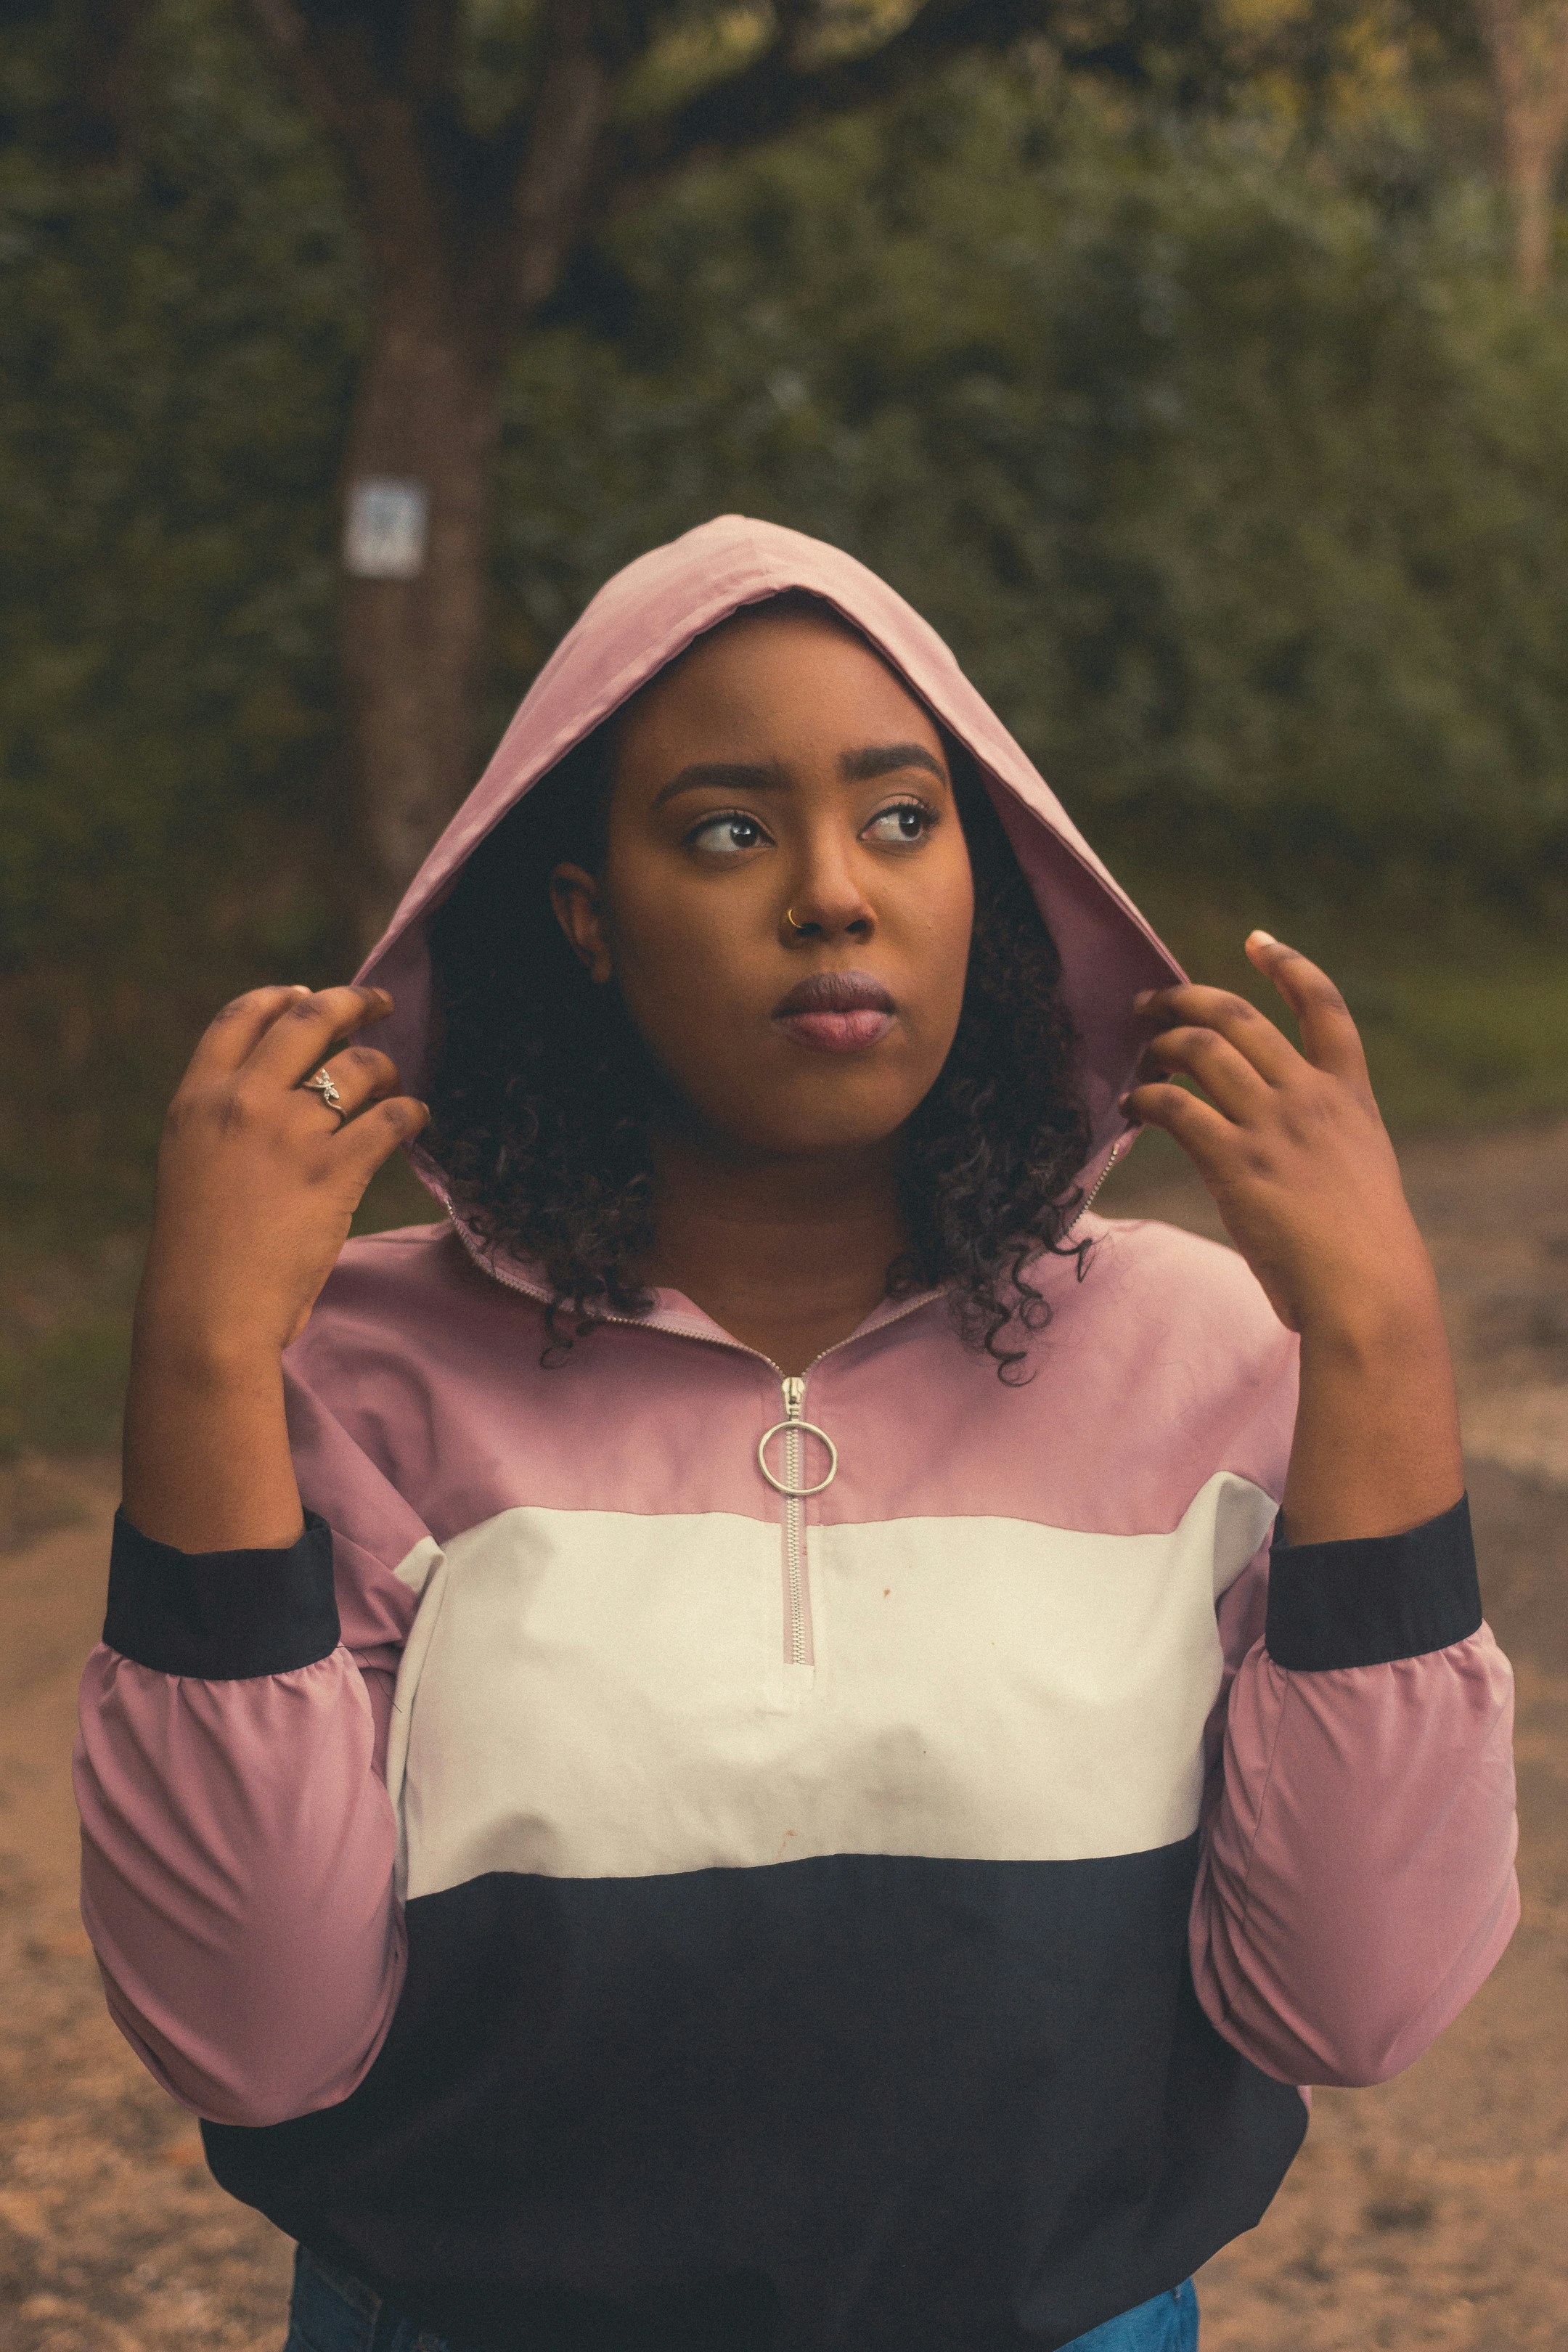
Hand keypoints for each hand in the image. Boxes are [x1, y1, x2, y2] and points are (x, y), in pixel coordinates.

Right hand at [122, 985, 426, 1552]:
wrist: (207, 1313)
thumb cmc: (201, 1258)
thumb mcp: (193, 1170)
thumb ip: (227, 1128)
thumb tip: (283, 1099)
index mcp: (197, 1101)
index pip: (239, 1019)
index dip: (280, 998)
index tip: (308, 994)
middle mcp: (242, 1103)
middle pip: (308, 1022)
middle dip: (352, 1003)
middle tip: (381, 1003)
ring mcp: (289, 1133)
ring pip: (357, 1068)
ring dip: (386, 1068)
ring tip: (395, 1084)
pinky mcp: (334, 1170)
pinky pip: (390, 1119)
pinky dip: (412, 1113)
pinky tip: (418, 1120)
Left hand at [1121, 934, 1425, 1341]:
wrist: (1368, 1290)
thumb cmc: (1366, 1256)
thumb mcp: (1359, 1176)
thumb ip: (1323, 1146)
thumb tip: (1281, 1153)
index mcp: (1349, 1095)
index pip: (1323, 1005)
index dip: (1288, 965)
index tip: (1256, 940)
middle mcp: (1309, 1096)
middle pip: (1237, 1015)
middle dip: (1185, 998)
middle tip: (1150, 1002)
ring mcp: (1271, 1124)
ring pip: (1200, 1047)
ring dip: (1158, 1043)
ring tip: (1137, 1056)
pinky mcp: (1234, 1160)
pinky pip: (1173, 1105)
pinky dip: (1144, 1097)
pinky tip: (1130, 1107)